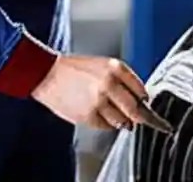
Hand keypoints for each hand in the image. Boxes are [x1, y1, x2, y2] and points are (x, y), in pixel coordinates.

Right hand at [30, 55, 155, 130]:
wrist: (47, 74)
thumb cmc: (74, 69)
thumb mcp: (102, 65)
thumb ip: (122, 79)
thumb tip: (140, 101)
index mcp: (115, 68)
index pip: (141, 90)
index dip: (143, 100)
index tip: (144, 104)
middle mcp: (109, 84)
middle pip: (136, 110)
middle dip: (139, 117)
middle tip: (139, 118)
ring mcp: (99, 101)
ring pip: (123, 121)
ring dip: (121, 121)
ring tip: (109, 111)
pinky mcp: (89, 116)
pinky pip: (107, 126)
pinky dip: (106, 123)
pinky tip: (96, 112)